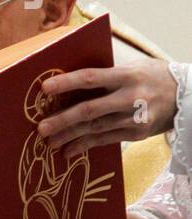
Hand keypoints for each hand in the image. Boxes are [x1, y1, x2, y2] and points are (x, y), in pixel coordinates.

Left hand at [36, 57, 176, 157]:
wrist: (189, 96)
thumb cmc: (154, 76)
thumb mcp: (134, 67)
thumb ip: (106, 74)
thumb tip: (69, 82)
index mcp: (128, 75)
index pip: (92, 78)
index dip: (68, 83)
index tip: (45, 88)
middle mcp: (132, 98)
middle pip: (91, 109)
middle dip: (63, 119)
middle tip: (41, 128)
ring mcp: (135, 118)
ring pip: (96, 128)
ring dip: (70, 136)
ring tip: (48, 142)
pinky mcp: (137, 133)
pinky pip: (106, 140)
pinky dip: (85, 146)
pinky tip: (68, 151)